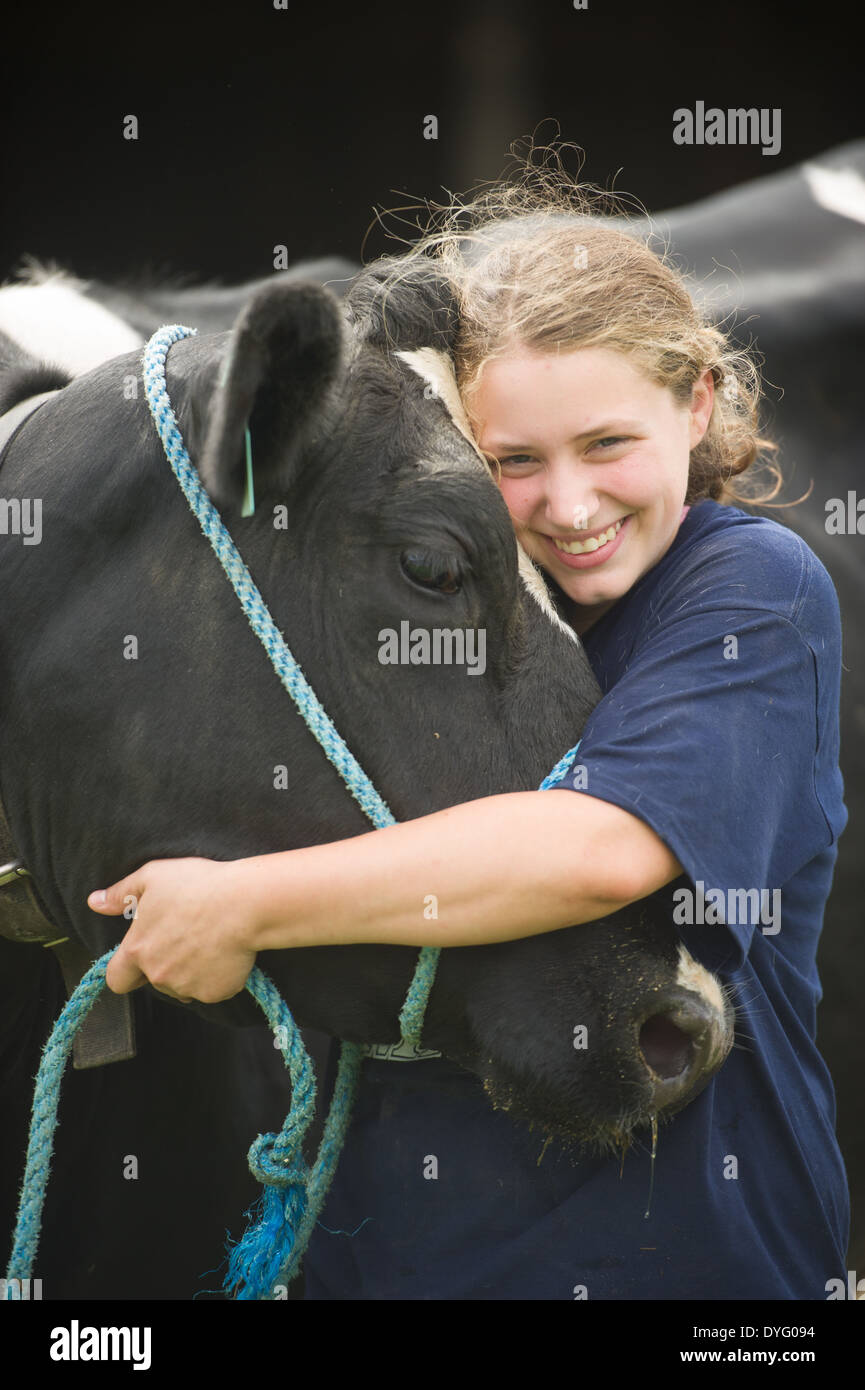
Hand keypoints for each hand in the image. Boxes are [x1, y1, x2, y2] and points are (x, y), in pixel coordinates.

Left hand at [88, 857, 257, 1003]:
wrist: (245, 903)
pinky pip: (212, 989)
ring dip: (190, 972)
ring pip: (183, 987)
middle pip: (155, 980)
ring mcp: (188, 987)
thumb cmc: (198, 885)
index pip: (116, 979)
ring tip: (208, 940)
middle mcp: (158, 974)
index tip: (138, 960)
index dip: (125, 971)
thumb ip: (120, 894)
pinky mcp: (216, 992)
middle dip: (165, 965)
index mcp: (138, 949)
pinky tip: (226, 951)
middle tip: (185, 937)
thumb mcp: (153, 876)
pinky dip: (218, 976)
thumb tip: (93, 902)